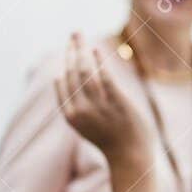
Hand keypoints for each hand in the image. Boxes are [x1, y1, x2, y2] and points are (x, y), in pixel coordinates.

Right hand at [54, 34, 148, 165]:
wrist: (129, 158)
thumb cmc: (112, 143)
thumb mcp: (89, 128)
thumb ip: (82, 109)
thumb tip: (80, 91)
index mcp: (71, 116)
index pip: (62, 85)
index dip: (64, 65)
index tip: (68, 52)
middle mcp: (81, 109)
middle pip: (71, 72)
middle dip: (71, 50)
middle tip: (74, 34)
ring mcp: (98, 106)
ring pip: (84, 71)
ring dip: (80, 49)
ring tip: (80, 36)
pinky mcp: (116, 102)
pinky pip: (104, 77)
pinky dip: (97, 61)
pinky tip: (95, 50)